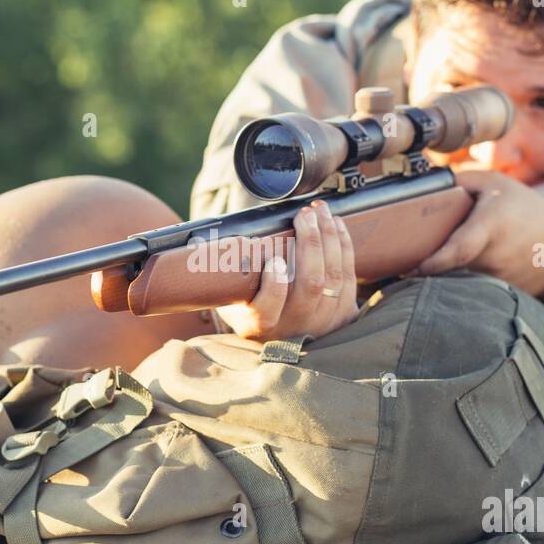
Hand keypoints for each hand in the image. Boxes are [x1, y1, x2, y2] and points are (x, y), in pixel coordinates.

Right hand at [216, 199, 360, 340]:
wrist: (287, 332)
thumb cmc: (251, 303)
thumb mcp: (230, 297)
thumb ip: (223, 272)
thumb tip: (194, 236)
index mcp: (258, 327)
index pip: (266, 313)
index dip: (274, 286)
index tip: (274, 261)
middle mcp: (293, 328)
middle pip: (310, 285)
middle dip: (310, 243)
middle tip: (304, 214)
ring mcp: (322, 322)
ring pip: (333, 277)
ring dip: (329, 237)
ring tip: (319, 211)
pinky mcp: (344, 313)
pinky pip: (349, 275)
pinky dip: (343, 245)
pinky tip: (335, 224)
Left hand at [414, 169, 543, 298]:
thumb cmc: (529, 212)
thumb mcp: (498, 184)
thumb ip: (463, 181)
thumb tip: (428, 184)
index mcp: (493, 226)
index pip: (460, 249)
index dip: (435, 262)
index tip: (414, 268)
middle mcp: (494, 256)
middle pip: (451, 265)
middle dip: (429, 266)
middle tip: (409, 260)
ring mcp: (497, 279)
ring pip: (459, 277)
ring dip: (447, 272)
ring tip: (439, 260)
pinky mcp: (500, 294)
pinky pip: (472, 287)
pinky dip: (463, 281)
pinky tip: (465, 273)